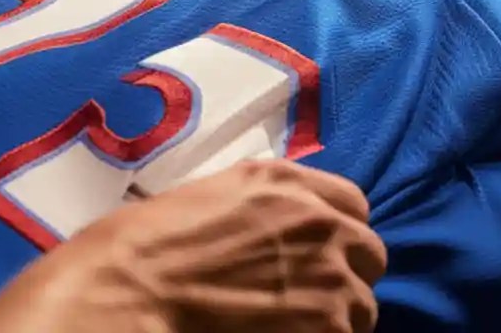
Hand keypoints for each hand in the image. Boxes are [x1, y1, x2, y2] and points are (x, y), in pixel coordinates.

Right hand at [0, 160, 385, 332]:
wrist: (131, 288)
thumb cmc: (149, 245)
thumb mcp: (211, 197)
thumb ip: (262, 204)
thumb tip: (281, 227)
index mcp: (286, 182)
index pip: (353, 206)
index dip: (339, 233)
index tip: (321, 254)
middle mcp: (318, 220)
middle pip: (369, 254)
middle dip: (345, 276)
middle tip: (307, 299)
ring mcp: (328, 273)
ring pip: (361, 306)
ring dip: (335, 318)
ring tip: (289, 326)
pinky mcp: (327, 323)